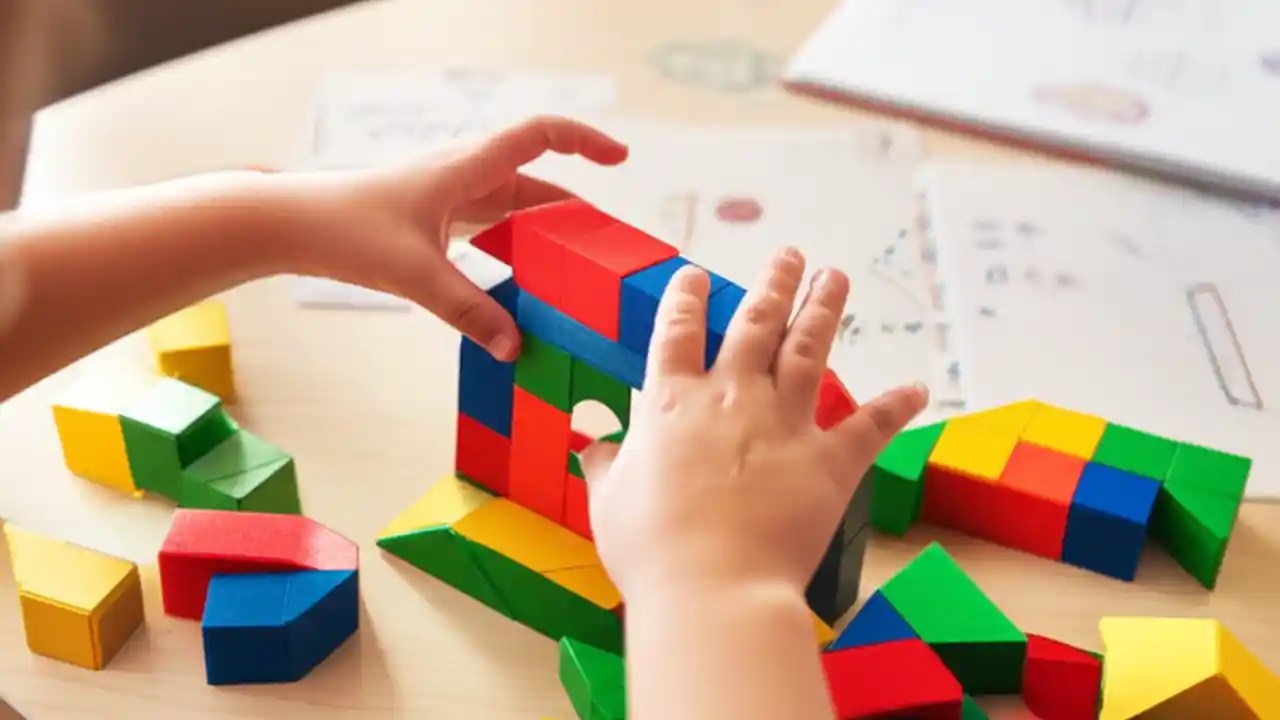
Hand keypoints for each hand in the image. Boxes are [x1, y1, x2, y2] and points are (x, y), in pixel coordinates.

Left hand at [276, 115, 627, 361]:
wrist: (293, 224)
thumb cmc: (347, 232)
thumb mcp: (414, 275)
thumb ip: (469, 312)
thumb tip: (515, 348)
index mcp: (466, 167)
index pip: (539, 135)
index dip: (584, 141)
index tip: (620, 158)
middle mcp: (464, 174)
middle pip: (537, 182)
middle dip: (576, 212)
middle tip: (608, 249)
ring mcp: (451, 196)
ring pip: (516, 208)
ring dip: (548, 233)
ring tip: (578, 271)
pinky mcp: (437, 218)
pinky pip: (493, 227)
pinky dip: (517, 248)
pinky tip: (527, 281)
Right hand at [581, 247, 928, 602]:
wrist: (712, 590)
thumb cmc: (650, 549)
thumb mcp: (609, 501)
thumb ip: (607, 464)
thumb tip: (593, 444)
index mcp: (673, 402)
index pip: (678, 331)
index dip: (686, 297)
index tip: (695, 275)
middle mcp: (733, 397)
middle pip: (756, 322)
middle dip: (773, 282)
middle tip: (789, 254)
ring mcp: (786, 424)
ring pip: (810, 349)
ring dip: (825, 308)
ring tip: (835, 276)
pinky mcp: (830, 462)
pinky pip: (870, 426)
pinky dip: (895, 405)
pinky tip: (916, 387)